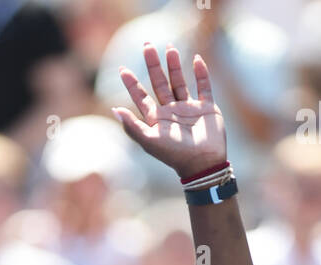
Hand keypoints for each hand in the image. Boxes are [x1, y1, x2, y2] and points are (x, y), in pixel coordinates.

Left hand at [112, 43, 226, 180]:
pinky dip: (201, 73)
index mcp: (156, 119)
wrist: (203, 163)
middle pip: (159, 83)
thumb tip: (114, 110)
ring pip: (179, 81)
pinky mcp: (207, 108)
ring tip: (169, 48)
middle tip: (147, 45)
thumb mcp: (149, 141)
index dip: (132, 84)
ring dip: (174, 65)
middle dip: (153, 65)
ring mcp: (189, 108)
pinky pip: (204, 86)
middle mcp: (171, 111)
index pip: (141, 97)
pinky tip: (197, 59)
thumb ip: (132, 126)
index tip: (122, 69)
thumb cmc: (174, 154)